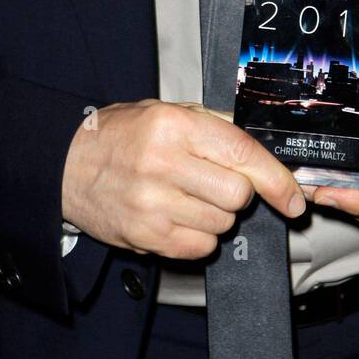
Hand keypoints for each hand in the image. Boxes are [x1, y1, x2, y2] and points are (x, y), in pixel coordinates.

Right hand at [61, 99, 306, 259]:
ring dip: (218, 214)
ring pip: (223, 223)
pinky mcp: (146, 237)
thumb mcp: (165, 111)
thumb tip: (262, 148)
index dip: (276, 179)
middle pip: (238, 196)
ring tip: (188, 195)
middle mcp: (163, 164)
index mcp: (173, 126)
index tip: (293, 197)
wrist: (66, 166)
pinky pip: (201, 247)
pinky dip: (200, 235)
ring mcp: (152, 205)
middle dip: (239, 192)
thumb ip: (213, 125)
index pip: (242, 154)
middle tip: (215, 181)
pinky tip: (178, 215)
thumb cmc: (119, 136)